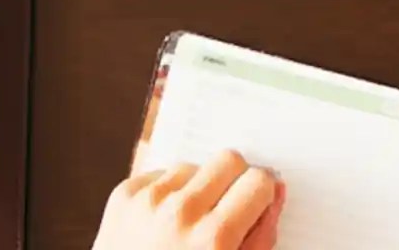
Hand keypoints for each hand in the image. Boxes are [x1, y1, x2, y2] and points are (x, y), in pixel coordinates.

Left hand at [93, 150, 285, 249]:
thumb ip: (261, 236)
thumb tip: (275, 190)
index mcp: (213, 239)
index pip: (257, 180)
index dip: (261, 191)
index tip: (257, 199)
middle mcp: (180, 213)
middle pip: (228, 159)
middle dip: (234, 178)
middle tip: (227, 205)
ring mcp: (148, 200)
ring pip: (193, 165)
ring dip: (197, 187)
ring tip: (189, 221)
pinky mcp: (123, 195)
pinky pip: (160, 174)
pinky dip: (167, 192)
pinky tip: (163, 221)